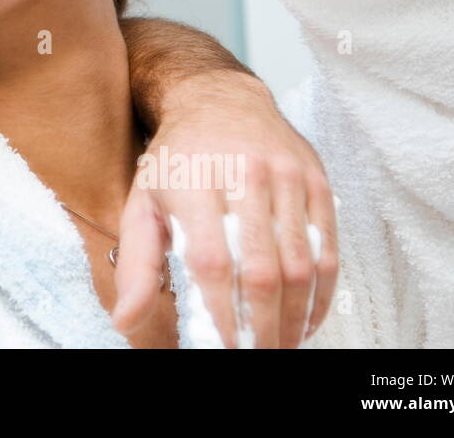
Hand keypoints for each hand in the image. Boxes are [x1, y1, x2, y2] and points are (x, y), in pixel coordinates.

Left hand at [111, 71, 338, 347]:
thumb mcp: (143, 201)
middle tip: (257, 357)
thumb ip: (136, 262)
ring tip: (282, 346)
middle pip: (262, 270)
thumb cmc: (177, 159)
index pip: (213, 262)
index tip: (225, 349)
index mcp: (194, 183)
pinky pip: (329, 246)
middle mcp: (244, 176)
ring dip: (295, 316)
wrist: (218, 98)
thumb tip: (124, 320)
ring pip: (302, 263)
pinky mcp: (315, 179)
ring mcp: (286, 176)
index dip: (222, 314)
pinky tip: (307, 317)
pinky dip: (322, 291)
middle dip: (262, 327)